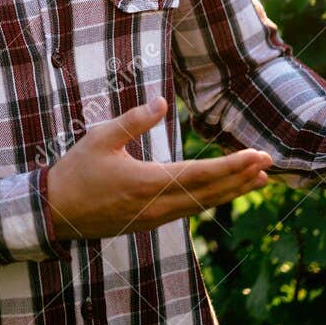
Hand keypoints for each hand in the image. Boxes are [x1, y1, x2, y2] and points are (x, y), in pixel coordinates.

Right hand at [45, 96, 272, 240]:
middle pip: (210, 193)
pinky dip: (211, 199)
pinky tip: (222, 191)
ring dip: (231, 191)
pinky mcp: (150, 223)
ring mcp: (155, 218)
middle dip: (242, 178)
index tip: (257, 155)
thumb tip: (162, 102)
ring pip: (203, 205)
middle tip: (270, 165)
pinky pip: (189, 211)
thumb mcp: (100, 138)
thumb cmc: (76, 172)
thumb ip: (134, 120)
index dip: (233, 166)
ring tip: (257, 179)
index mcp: (147, 182)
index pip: (201, 175)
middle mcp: (157, 205)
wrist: (55, 213)